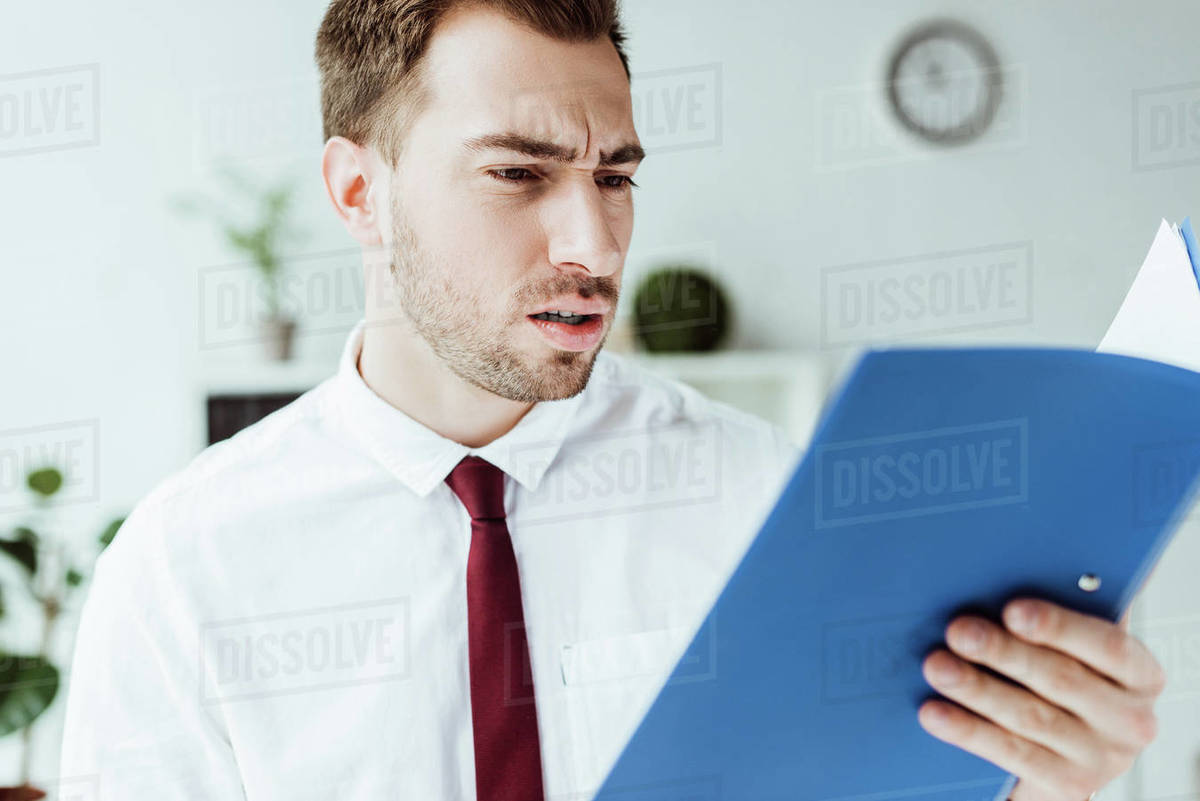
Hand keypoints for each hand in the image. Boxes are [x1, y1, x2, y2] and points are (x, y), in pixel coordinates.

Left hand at [917, 598, 1164, 800]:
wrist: (1062, 755)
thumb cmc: (1059, 681)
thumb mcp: (1071, 651)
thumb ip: (1050, 623)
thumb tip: (993, 580)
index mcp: (1139, 674)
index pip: (1107, 645)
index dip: (1059, 626)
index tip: (1012, 609)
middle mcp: (1130, 719)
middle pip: (1060, 679)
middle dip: (1003, 652)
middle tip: (958, 630)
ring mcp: (1100, 758)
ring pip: (1030, 717)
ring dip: (977, 688)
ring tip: (936, 665)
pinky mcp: (1067, 787)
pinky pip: (1010, 754)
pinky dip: (968, 730)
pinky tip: (934, 712)